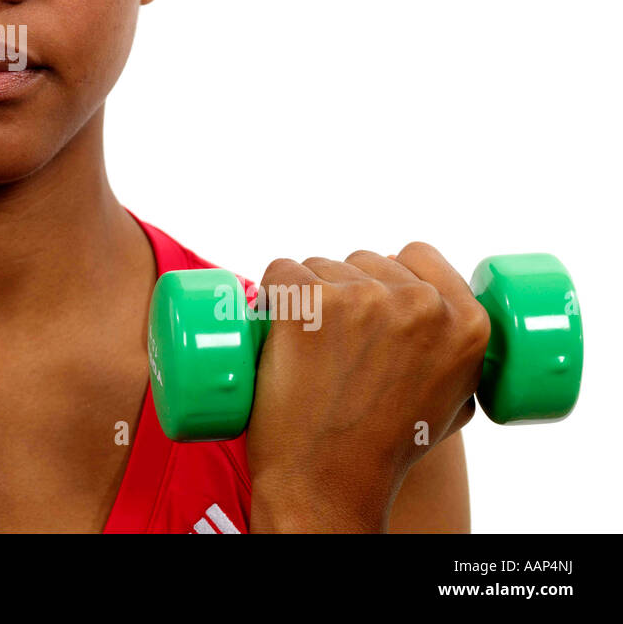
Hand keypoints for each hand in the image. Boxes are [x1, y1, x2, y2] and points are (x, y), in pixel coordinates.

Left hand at [245, 241, 489, 532]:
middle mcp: (421, 304)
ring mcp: (363, 299)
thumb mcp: (452, 402)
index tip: (369, 298)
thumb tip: (442, 317)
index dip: (388, 273)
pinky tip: (277, 330)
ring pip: (320, 265)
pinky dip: (271, 294)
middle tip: (334, 345)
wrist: (327, 484)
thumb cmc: (383, 449)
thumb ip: (456, 354)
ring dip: (308, 296)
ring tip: (310, 353)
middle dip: (345, 290)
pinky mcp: (309, 302)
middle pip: (364, 260)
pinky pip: (280, 271)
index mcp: (467, 324)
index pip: (419, 255)